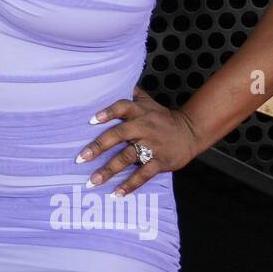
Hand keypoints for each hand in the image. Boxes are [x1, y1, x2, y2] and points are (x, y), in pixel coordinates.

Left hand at [76, 86, 203, 197]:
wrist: (191, 131)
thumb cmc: (162, 117)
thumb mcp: (148, 102)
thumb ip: (130, 93)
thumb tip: (109, 78)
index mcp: (139, 112)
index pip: (122, 107)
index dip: (107, 112)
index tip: (91, 120)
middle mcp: (144, 128)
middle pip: (119, 135)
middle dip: (99, 146)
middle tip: (81, 158)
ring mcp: (152, 146)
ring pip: (128, 157)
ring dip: (109, 170)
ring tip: (93, 181)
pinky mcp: (160, 161)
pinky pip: (144, 174)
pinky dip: (130, 184)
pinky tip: (116, 193)